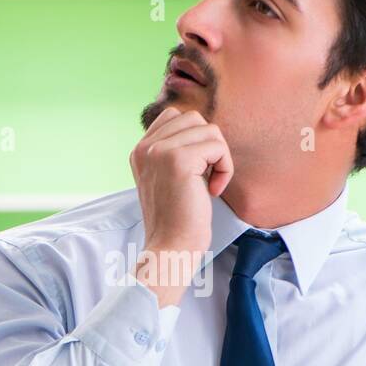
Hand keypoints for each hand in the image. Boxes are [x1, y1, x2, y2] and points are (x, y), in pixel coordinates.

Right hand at [129, 106, 232, 305]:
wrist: (171, 248)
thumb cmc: (177, 220)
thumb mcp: (169, 178)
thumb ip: (176, 152)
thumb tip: (205, 130)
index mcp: (140, 150)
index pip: (175, 116)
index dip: (196, 139)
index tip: (195, 172)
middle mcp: (146, 147)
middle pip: (194, 118)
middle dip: (209, 146)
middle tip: (206, 177)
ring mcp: (160, 151)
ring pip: (209, 130)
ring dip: (219, 157)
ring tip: (210, 184)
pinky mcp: (178, 160)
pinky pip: (218, 146)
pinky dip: (225, 168)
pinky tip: (213, 191)